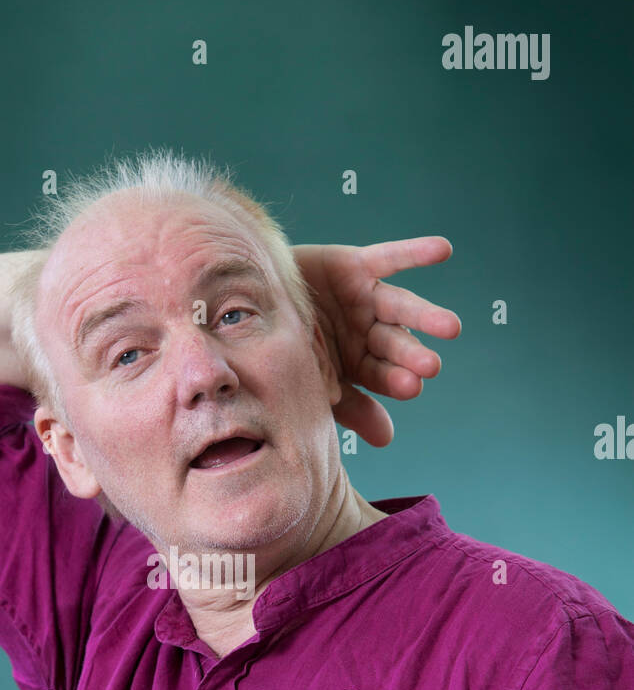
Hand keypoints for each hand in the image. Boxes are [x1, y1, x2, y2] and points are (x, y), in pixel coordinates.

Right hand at [293, 237, 461, 445]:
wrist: (240, 304)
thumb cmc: (277, 351)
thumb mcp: (307, 382)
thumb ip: (350, 407)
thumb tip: (388, 439)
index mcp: (359, 363)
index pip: (383, 375)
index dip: (396, 380)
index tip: (411, 388)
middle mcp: (367, 331)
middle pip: (395, 344)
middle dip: (411, 355)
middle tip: (430, 365)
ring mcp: (364, 298)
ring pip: (399, 307)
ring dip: (424, 316)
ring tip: (449, 328)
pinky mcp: (355, 265)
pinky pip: (388, 258)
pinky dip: (415, 253)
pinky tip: (443, 250)